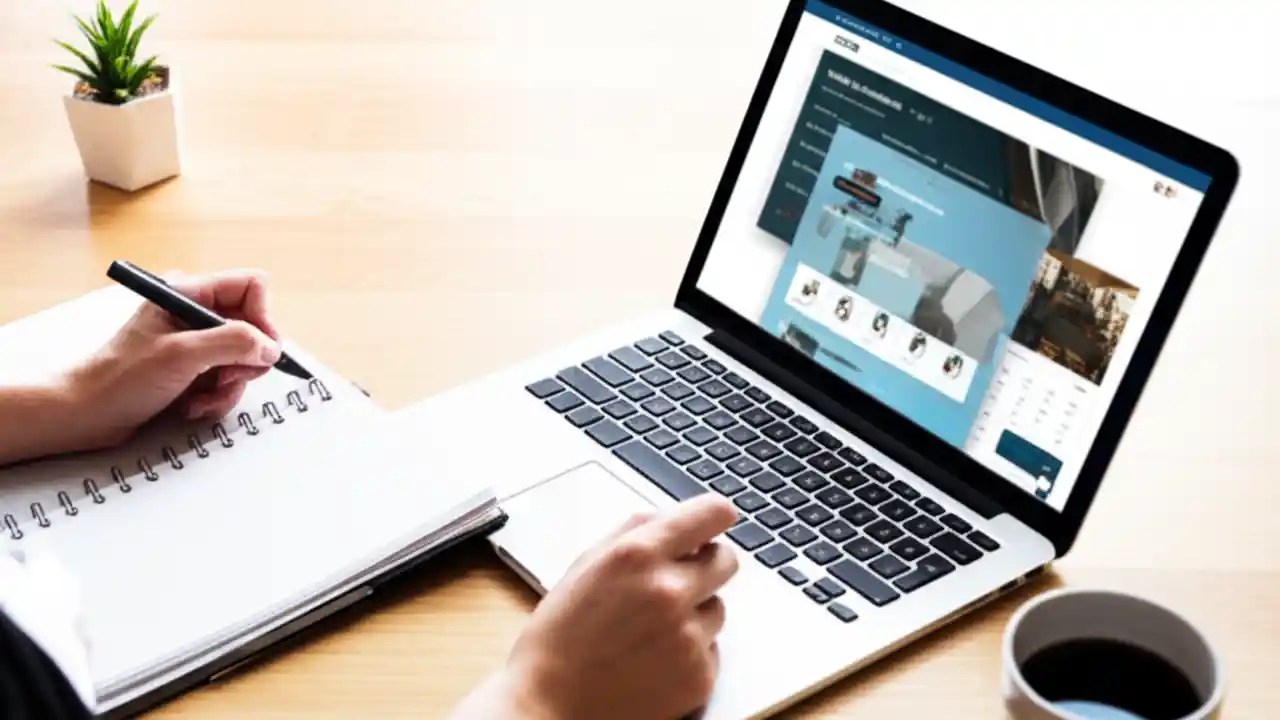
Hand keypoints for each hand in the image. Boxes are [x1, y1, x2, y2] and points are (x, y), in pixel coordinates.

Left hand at [58, 270, 282, 452]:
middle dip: (246, 359)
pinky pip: (228, 381)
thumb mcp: (182, 355)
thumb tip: (270, 346)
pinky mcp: (193, 370)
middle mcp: (195, 315)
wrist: (87, 414)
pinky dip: (216, 398)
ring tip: (201, 398)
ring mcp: (195, 344)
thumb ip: (232, 343)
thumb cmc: (120, 378)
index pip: (251, 287)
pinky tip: (191, 406)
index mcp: (188, 294)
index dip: (263, 317)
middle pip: (253, 327)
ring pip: (243, 359)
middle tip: (226, 377)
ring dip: (229, 386)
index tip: (259, 349)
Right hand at [451, 494, 739, 719]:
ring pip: (719, 608)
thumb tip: (674, 517)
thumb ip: (633, 532)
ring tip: (650, 631)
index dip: (713, 518)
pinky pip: (712, 649)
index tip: (711, 524)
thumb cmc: (559, 636)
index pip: (712, 513)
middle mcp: (667, 590)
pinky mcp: (699, 676)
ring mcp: (687, 636)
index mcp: (637, 555)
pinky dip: (691, 652)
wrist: (548, 705)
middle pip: (726, 560)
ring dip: (695, 613)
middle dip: (705, 566)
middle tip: (676, 583)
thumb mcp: (585, 565)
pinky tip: (653, 660)